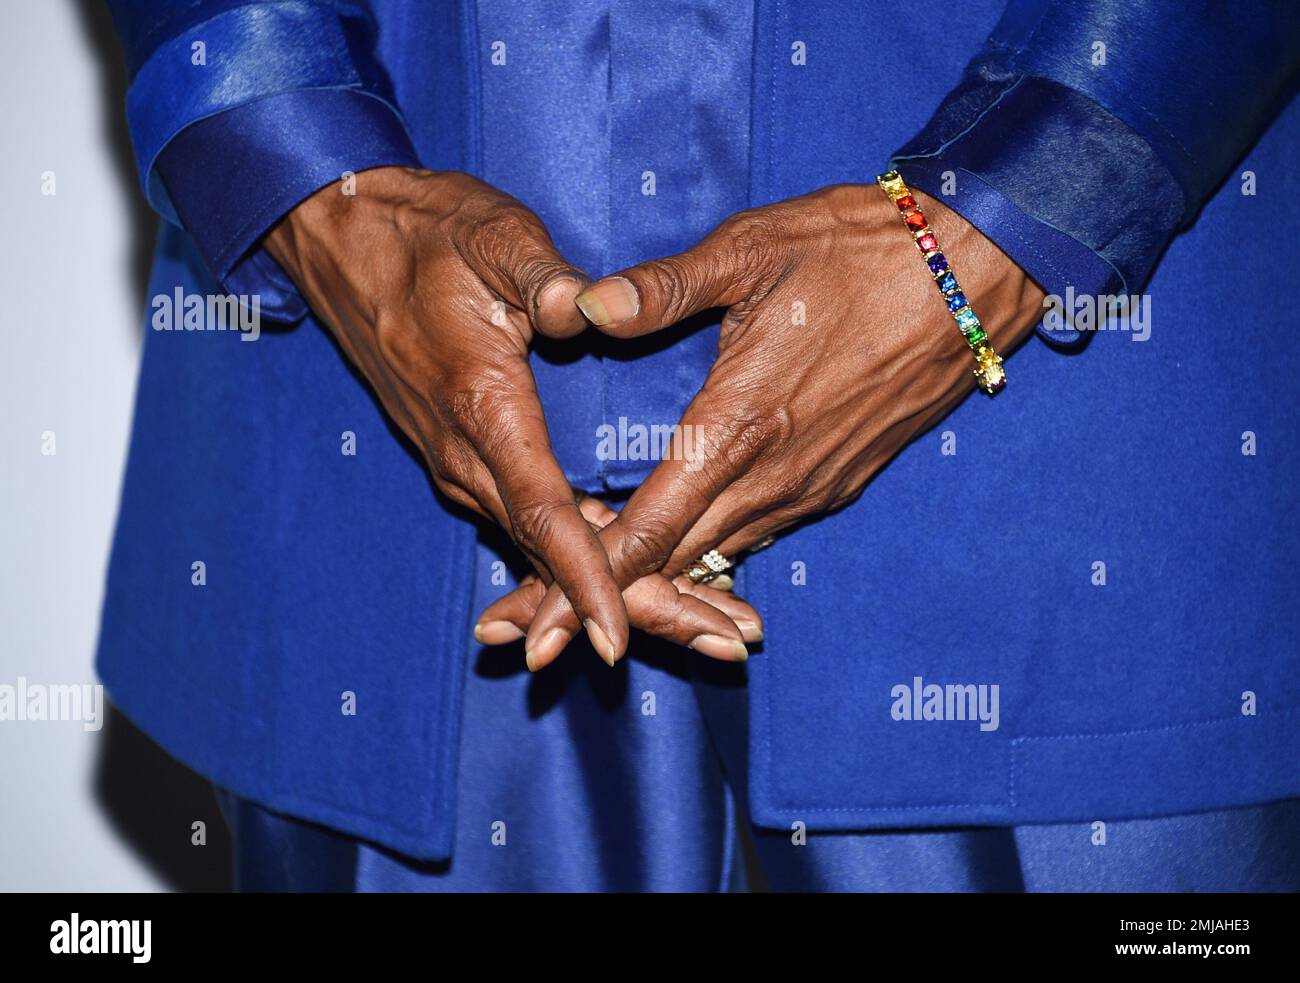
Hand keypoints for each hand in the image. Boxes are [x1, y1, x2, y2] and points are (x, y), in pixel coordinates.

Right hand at [265, 167, 755, 665]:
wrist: (345, 238)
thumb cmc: (424, 234)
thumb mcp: (495, 240)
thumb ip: (548, 283)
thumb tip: (597, 311)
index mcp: (481, 407)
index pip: (541, 514)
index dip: (584, 578)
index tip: (620, 636)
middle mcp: (468, 455)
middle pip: (552, 556)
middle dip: (638, 607)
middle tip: (725, 643)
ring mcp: (464, 461)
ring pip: (542, 550)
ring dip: (619, 592)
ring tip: (709, 622)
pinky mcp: (468, 456)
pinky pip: (529, 525)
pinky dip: (581, 563)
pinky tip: (638, 581)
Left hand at [519, 184, 1046, 668]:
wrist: (975, 273)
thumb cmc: (861, 251)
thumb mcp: (754, 249)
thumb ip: (663, 289)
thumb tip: (583, 308)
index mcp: (737, 427)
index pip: (646, 533)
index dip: (584, 581)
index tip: (535, 622)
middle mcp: (774, 479)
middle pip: (672, 569)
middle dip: (603, 600)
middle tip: (537, 628)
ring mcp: (811, 489)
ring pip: (716, 561)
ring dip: (654, 585)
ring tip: (593, 600)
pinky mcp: (837, 483)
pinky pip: (756, 539)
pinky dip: (707, 559)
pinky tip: (675, 556)